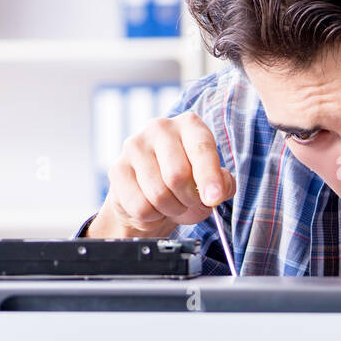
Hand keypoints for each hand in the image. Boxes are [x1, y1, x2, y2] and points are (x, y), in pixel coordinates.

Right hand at [87, 110, 235, 238]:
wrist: (149, 197)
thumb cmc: (185, 186)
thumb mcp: (211, 184)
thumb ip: (223, 185)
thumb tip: (218, 190)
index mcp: (190, 125)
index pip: (201, 149)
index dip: (209, 177)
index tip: (213, 198)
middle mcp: (160, 128)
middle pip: (177, 175)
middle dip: (189, 199)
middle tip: (190, 202)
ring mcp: (135, 146)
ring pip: (158, 194)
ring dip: (171, 209)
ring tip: (172, 203)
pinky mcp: (117, 168)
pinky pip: (140, 205)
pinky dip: (151, 215)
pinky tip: (152, 205)